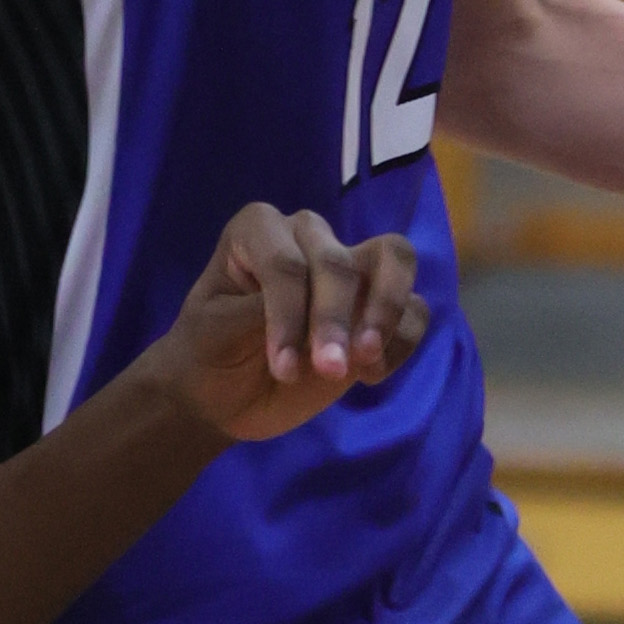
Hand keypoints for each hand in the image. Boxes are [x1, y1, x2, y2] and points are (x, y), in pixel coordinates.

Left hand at [136, 204, 427, 445]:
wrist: (222, 393)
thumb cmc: (209, 350)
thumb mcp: (214, 332)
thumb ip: (258, 314)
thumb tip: (309, 312)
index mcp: (259, 229)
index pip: (288, 261)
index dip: (290, 312)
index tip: (283, 366)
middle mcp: (307, 235)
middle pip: (339, 262)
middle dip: (334, 319)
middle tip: (327, 370)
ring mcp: (348, 268)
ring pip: (394, 259)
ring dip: (385, 310)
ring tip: (367, 359)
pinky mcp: (376, 309)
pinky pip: (414, 308)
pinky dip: (403, 339)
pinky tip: (372, 375)